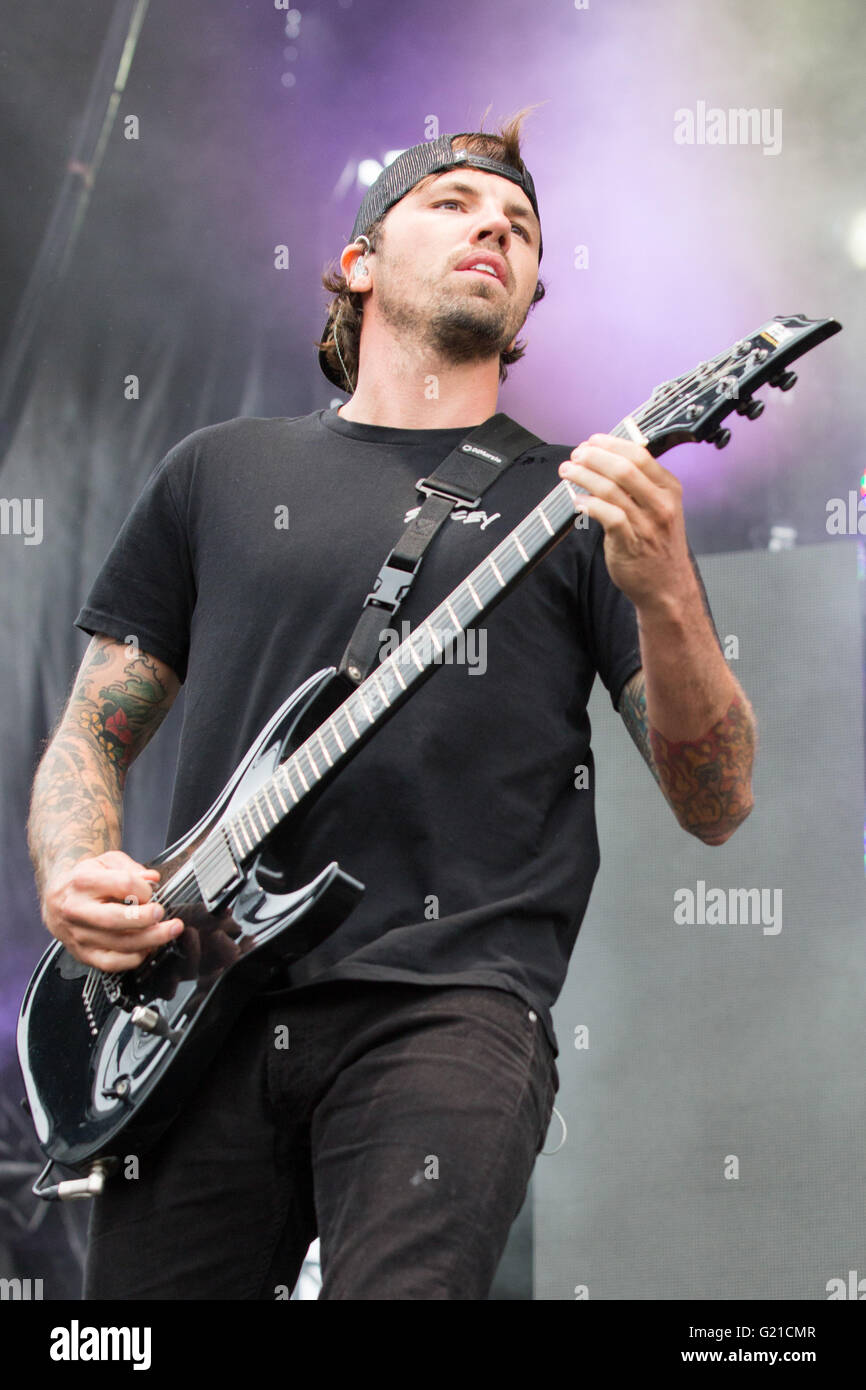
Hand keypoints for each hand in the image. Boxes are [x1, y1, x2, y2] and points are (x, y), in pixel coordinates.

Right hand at [41, 849, 183, 971]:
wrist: (58, 898)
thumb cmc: (85, 880)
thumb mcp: (106, 862)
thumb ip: (131, 868)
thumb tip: (152, 879)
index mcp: (83, 881)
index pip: (123, 884)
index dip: (144, 888)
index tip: (150, 891)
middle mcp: (77, 909)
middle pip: (116, 919)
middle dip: (146, 918)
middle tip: (162, 914)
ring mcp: (78, 934)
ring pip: (117, 944)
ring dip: (150, 940)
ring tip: (168, 932)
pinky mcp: (82, 954)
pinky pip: (111, 963)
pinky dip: (134, 959)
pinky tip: (147, 948)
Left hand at [558, 433, 698, 612]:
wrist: (668, 586)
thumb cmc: (658, 545)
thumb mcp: (661, 508)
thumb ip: (640, 486)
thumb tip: (607, 460)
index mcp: (669, 489)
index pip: (640, 455)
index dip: (612, 444)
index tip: (592, 441)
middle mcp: (660, 504)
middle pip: (624, 468)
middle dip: (594, 457)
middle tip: (576, 455)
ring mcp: (647, 524)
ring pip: (611, 490)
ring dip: (584, 477)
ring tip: (567, 471)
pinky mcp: (631, 544)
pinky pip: (608, 516)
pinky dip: (589, 504)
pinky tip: (576, 501)